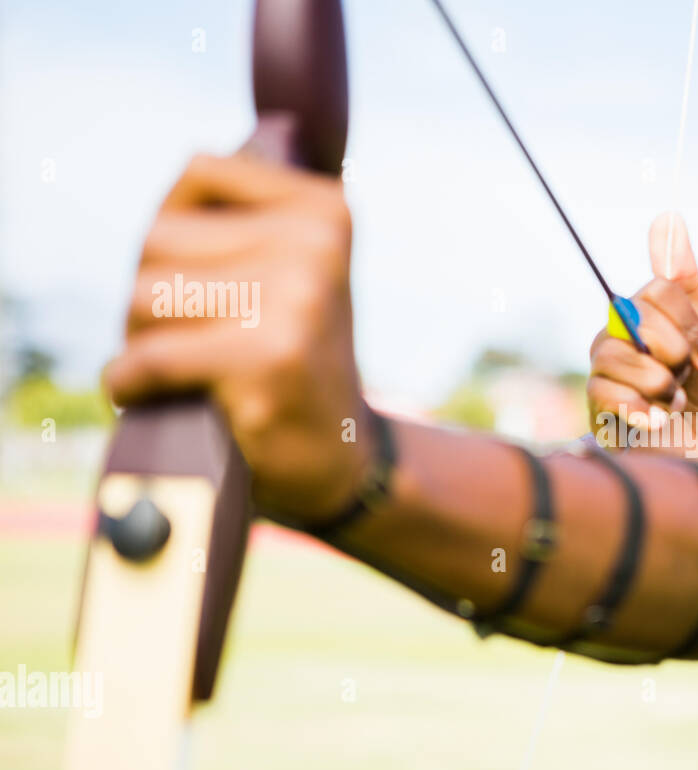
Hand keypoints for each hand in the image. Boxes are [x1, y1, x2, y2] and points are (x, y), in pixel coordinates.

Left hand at [103, 152, 370, 522]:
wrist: (339, 458)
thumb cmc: (292, 358)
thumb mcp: (290, 270)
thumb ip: (251, 213)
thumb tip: (210, 156)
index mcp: (326, 211)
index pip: (199, 171)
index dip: (178, 233)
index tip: (208, 280)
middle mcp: (318, 246)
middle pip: (158, 239)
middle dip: (153, 294)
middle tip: (190, 337)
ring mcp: (296, 301)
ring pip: (146, 295)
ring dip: (141, 340)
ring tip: (183, 368)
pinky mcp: (267, 359)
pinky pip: (150, 355)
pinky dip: (132, 383)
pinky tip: (150, 395)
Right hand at [587, 212, 697, 459]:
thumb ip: (690, 285)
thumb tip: (667, 214)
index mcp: (656, 309)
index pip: (661, 289)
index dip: (689, 325)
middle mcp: (624, 328)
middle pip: (639, 317)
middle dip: (676, 356)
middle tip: (688, 381)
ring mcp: (605, 363)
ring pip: (618, 352)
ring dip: (659, 385)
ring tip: (674, 404)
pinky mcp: (595, 398)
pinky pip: (603, 389)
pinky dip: (639, 408)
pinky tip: (657, 420)